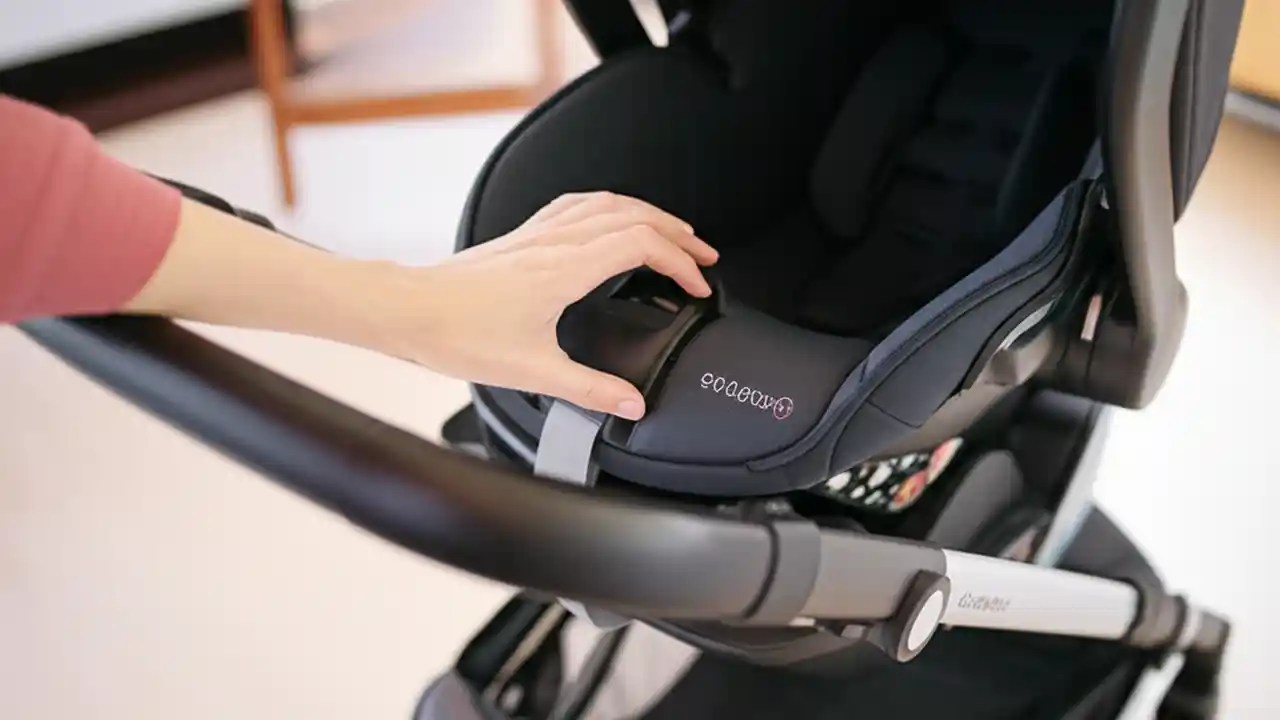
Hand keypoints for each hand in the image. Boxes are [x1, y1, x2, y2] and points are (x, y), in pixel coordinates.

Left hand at [375, 192, 717, 419]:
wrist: (406, 309)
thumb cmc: (457, 334)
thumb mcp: (532, 372)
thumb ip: (589, 390)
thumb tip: (632, 403)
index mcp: (563, 269)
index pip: (641, 244)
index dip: (680, 261)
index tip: (698, 285)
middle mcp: (554, 242)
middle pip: (633, 215)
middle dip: (677, 232)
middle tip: (704, 255)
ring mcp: (537, 233)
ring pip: (606, 203)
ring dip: (647, 213)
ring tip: (673, 232)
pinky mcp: (522, 236)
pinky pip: (576, 205)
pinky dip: (609, 207)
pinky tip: (612, 219)